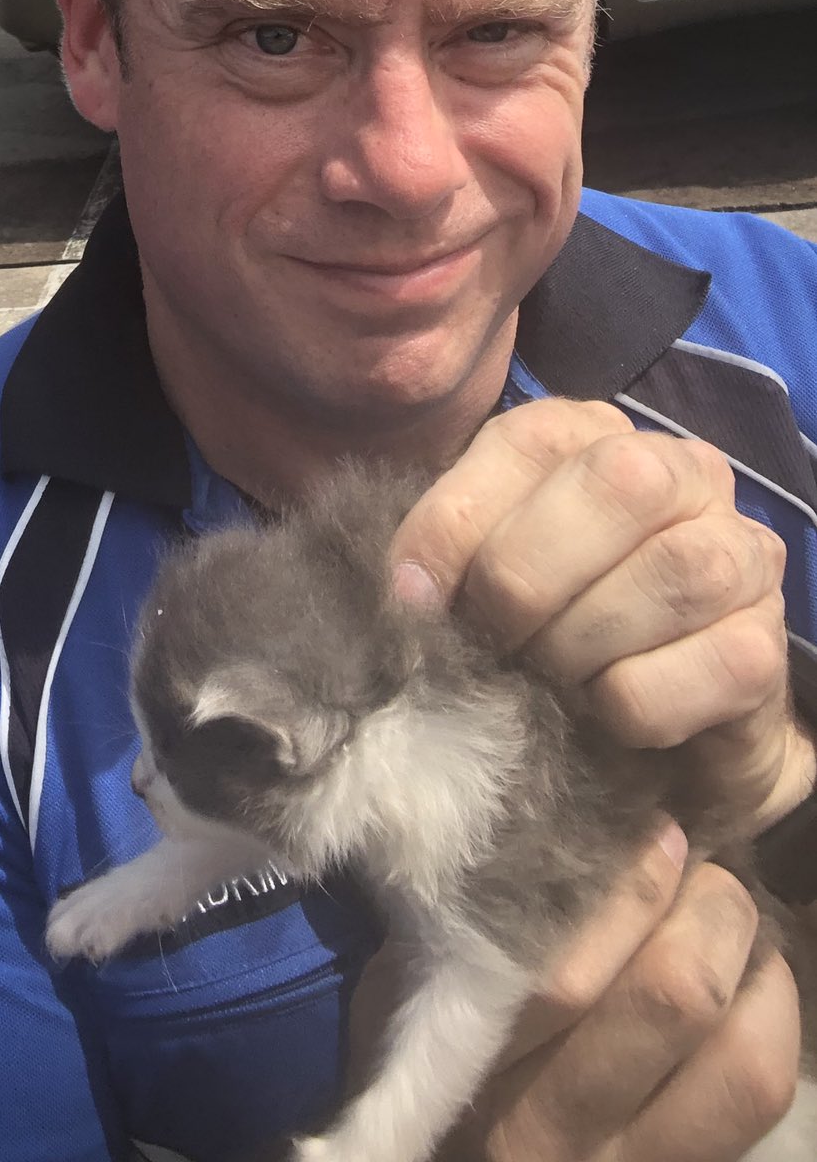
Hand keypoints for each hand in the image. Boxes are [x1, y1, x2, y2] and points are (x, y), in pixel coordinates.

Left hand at [390, 400, 810, 830]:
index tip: (412, 597)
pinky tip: (604, 717)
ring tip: (543, 684)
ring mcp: (740, 554)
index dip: (458, 519)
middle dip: (526, 578)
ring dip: (581, 645)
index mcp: (592, 436)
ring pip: (672, 573)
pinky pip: (710, 665)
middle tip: (491, 645)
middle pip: (616, 484)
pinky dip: (635, 702)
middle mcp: (682, 473)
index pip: (529, 440)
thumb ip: (444, 557)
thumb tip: (405, 592)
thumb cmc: (543, 631)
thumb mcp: (479, 576)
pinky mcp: (767, 643)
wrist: (641, 735)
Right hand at [438, 825, 801, 1159]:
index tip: (650, 832)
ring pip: (737, 1060)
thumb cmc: (413, 1045)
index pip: (564, 974)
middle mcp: (555, 1134)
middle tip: (700, 865)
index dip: (630, 890)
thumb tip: (544, 812)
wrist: (471, 1153)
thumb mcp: (401, 985)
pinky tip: (754, 978)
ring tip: (730, 918)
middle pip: (669, 1001)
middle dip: (707, 909)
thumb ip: (457, 921)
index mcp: (474, 1072)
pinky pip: (760, 1094)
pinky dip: (774, 1016)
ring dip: (751, 964)